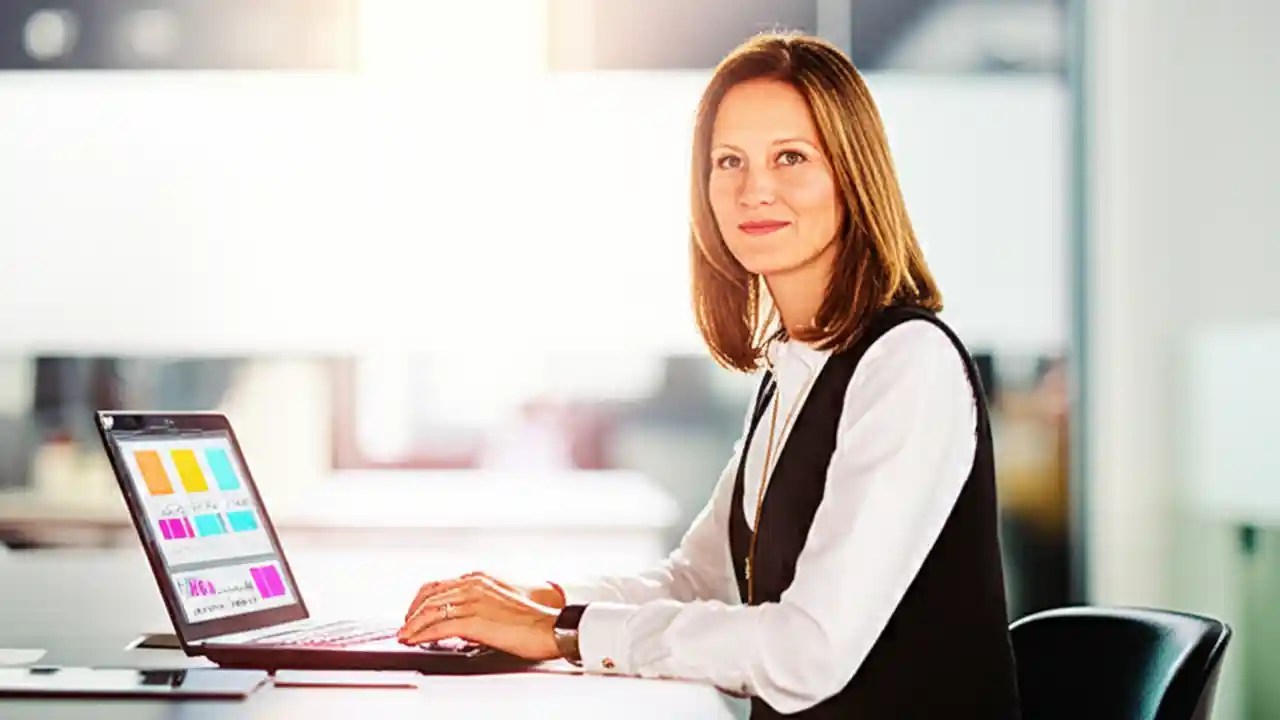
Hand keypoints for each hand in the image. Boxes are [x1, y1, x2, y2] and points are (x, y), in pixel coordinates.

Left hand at [398, 572, 561, 660]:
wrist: (549, 627)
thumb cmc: (531, 619)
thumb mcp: (501, 602)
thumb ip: (480, 604)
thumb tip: (464, 623)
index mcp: (479, 579)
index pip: (439, 585)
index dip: (421, 600)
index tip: (414, 612)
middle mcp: (473, 585)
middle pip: (429, 596)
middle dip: (412, 613)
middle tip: (404, 627)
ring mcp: (473, 601)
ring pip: (431, 611)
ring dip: (412, 625)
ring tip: (404, 636)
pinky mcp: (475, 620)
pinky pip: (439, 628)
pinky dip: (422, 635)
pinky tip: (416, 641)